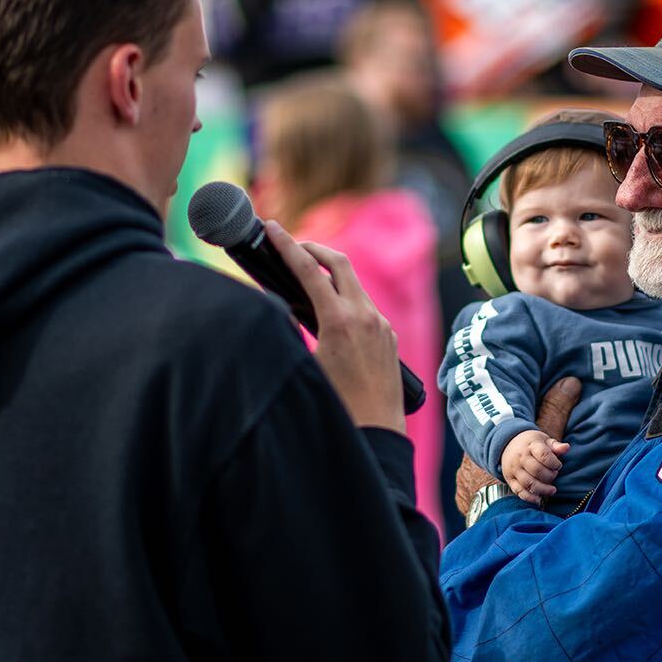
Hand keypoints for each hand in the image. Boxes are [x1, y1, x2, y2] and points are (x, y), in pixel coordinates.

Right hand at [264, 220, 404, 432]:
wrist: (377, 433)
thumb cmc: (337, 407)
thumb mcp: (306, 365)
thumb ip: (294, 332)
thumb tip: (283, 311)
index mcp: (339, 320)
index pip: (308, 270)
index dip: (287, 245)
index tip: (272, 227)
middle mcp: (365, 316)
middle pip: (338, 263)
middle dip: (313, 248)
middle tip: (292, 245)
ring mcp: (381, 325)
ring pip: (353, 285)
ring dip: (330, 276)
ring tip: (307, 280)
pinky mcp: (389, 338)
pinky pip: (365, 308)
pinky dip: (346, 300)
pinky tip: (331, 314)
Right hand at [456, 376, 583, 515]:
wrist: (507, 444)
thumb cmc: (531, 443)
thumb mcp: (543, 440)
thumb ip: (555, 445)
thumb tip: (566, 448)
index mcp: (530, 446)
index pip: (544, 455)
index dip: (554, 463)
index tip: (558, 465)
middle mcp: (521, 458)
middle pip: (537, 471)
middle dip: (550, 476)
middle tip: (554, 475)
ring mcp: (514, 470)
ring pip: (529, 483)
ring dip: (543, 489)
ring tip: (552, 490)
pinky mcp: (510, 480)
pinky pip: (519, 492)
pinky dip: (530, 498)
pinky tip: (539, 499)